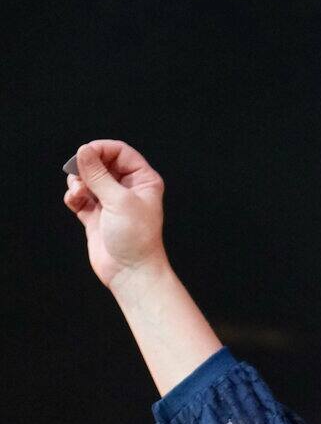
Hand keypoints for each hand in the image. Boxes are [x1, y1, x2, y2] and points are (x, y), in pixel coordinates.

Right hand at [63, 139, 166, 289]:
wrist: (131, 273)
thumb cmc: (135, 238)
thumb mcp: (118, 200)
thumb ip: (98, 174)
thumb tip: (82, 151)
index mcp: (143, 180)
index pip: (120, 152)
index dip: (101, 149)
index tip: (84, 153)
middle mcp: (127, 189)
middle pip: (101, 163)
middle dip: (86, 167)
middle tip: (78, 175)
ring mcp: (110, 202)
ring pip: (87, 179)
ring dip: (78, 182)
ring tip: (78, 192)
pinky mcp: (96, 216)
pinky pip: (80, 197)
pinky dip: (74, 197)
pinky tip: (75, 201)